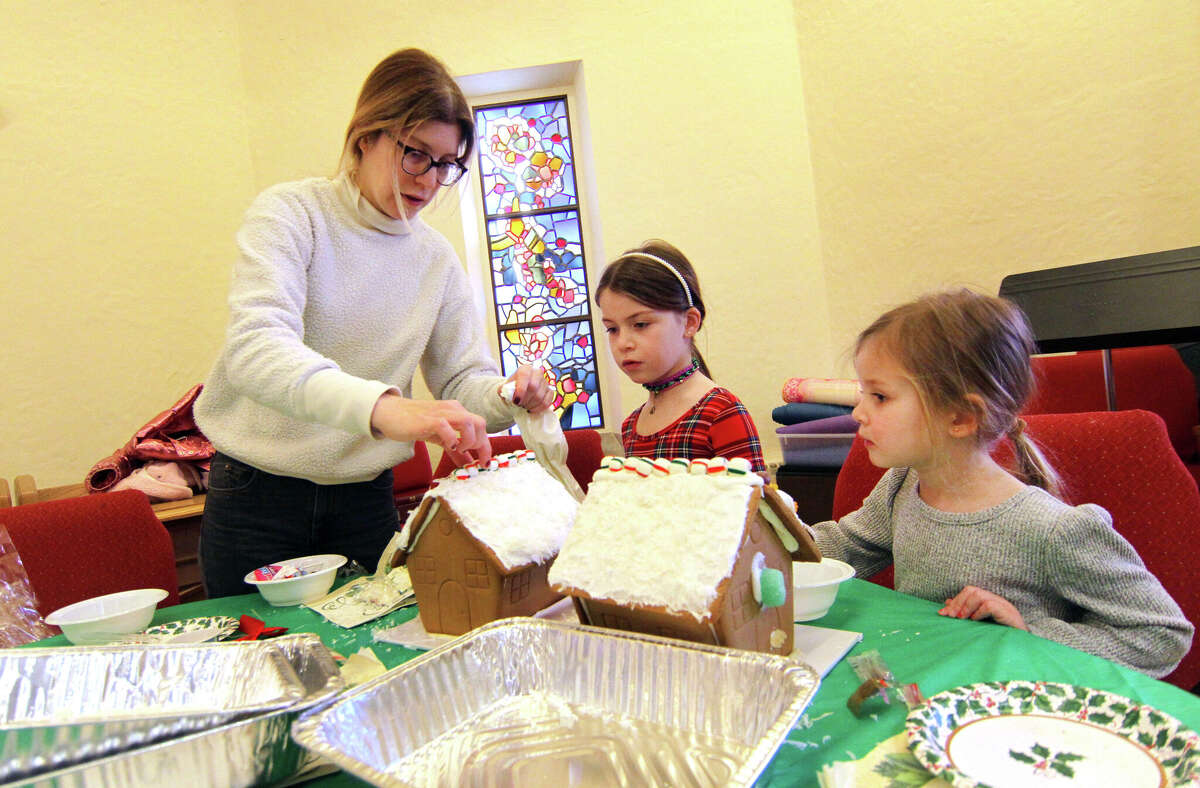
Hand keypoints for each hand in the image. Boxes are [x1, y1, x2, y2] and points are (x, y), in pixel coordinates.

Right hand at [370, 392, 491, 465]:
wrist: (389, 413)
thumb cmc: (414, 423)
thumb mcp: (439, 438)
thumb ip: (455, 449)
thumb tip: (469, 462)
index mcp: (457, 412)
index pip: (481, 427)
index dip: (486, 446)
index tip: (485, 463)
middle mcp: (452, 410)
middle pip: (480, 423)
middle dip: (481, 444)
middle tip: (473, 458)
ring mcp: (441, 413)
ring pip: (468, 422)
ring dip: (468, 440)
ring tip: (458, 449)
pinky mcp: (428, 419)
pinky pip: (446, 426)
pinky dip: (451, 439)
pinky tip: (447, 446)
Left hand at [503, 365, 555, 412]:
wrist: (518, 392)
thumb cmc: (511, 389)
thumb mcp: (504, 388)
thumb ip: (505, 390)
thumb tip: (510, 395)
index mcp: (525, 369)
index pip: (524, 376)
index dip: (520, 390)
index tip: (515, 401)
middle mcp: (537, 373)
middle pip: (534, 388)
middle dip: (525, 400)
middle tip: (519, 404)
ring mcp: (545, 382)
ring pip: (540, 397)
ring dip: (530, 405)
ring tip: (524, 406)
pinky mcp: (550, 391)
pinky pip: (547, 402)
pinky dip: (538, 408)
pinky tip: (531, 409)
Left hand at [939, 585, 1027, 629]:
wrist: (1022, 646)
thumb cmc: (1000, 635)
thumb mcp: (979, 622)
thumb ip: (965, 612)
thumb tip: (947, 603)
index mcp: (988, 600)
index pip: (968, 592)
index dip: (954, 601)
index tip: (942, 614)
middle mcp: (995, 600)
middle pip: (972, 590)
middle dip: (958, 603)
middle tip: (950, 617)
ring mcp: (1003, 605)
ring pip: (979, 595)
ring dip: (966, 607)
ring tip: (961, 619)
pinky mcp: (1008, 613)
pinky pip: (989, 606)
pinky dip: (979, 612)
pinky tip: (975, 621)